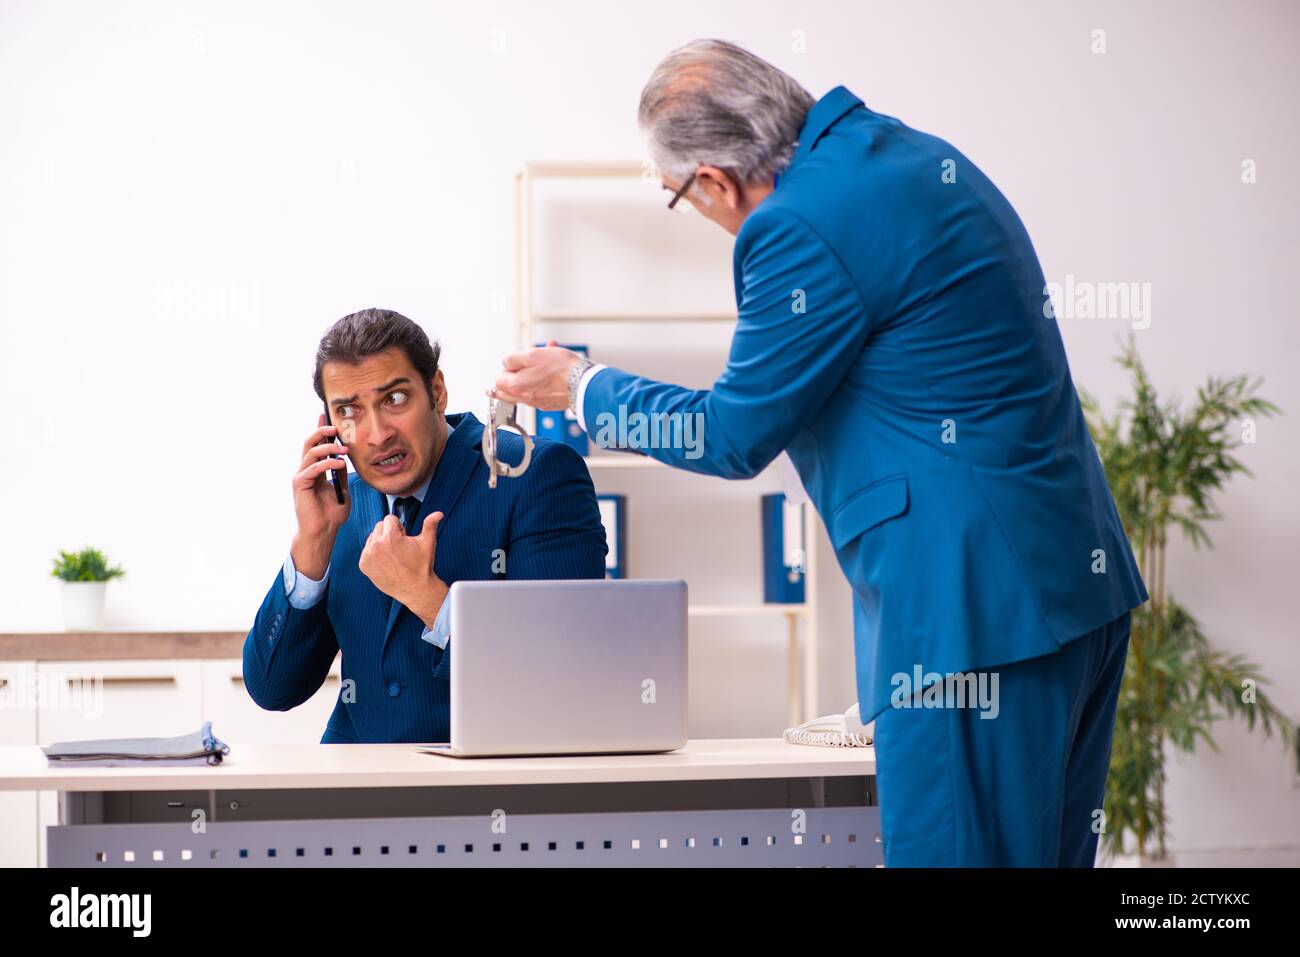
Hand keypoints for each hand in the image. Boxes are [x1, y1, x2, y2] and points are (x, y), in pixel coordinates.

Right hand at [291, 414, 351, 575]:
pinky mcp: (300, 484)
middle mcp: (306, 471)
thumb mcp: (343, 490)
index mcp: (315, 471)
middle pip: (309, 443)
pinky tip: (340, 464)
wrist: (323, 532)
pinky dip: (327, 464)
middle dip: (322, 432)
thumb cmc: (332, 515)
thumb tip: (346, 459)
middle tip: (335, 427)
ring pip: (311, 453)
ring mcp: (301, 476)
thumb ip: (342, 475)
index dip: (320, 430)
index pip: (317, 445)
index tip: (325, 415)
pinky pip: (312, 468)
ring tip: (344, 450)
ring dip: (328, 448)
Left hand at [358, 510, 448, 628]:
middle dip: (389, 533)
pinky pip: (367, 550)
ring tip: (393, 555)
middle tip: (400, 547)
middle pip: (380, 526)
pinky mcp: (363, 565)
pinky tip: (386, 562)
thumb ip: (430, 524)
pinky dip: (375, 554)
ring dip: (381, 542)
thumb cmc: (422, 566)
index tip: (404, 538)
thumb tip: (438, 513)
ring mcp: (368, 556)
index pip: (389, 518)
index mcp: (390, 537)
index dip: (399, 527)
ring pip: (372, 538)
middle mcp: (376, 545)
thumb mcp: (428, 543)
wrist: (415, 590)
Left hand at [494, 339, 581, 409]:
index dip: (506, 368)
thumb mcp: (531, 354)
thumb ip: (512, 359)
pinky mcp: (550, 403)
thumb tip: (506, 364)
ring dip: (534, 373)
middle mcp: (525, 398)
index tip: (516, 362)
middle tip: (527, 364)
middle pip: (511, 387)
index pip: (498, 379)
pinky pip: (541, 391)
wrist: (583, 383)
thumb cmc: (561, 369)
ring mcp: (538, 402)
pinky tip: (555, 370)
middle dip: (518, 373)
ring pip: (528, 387)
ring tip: (547, 358)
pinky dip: (544, 381)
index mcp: (515, 387)